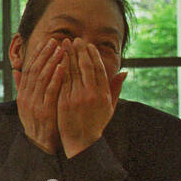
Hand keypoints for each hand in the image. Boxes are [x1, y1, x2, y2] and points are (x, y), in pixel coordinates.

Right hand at [14, 37, 67, 153]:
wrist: (40, 145)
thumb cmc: (39, 123)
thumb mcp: (28, 104)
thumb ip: (23, 87)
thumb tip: (16, 71)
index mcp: (23, 94)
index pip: (29, 69)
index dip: (37, 55)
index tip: (46, 42)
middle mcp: (26, 97)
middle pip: (35, 70)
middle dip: (45, 54)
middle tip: (55, 40)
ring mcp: (34, 104)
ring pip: (42, 78)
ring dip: (52, 62)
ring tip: (60, 49)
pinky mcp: (44, 111)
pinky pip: (50, 91)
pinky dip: (56, 78)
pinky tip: (63, 67)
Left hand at [57, 38, 126, 157]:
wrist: (81, 142)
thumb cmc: (96, 123)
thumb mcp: (110, 107)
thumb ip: (115, 89)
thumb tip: (125, 72)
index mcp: (103, 94)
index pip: (98, 69)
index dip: (92, 56)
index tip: (87, 45)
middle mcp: (91, 94)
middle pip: (85, 67)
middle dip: (79, 52)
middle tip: (74, 39)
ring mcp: (77, 98)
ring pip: (71, 72)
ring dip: (67, 56)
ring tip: (63, 44)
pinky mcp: (64, 102)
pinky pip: (61, 82)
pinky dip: (59, 69)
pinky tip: (55, 59)